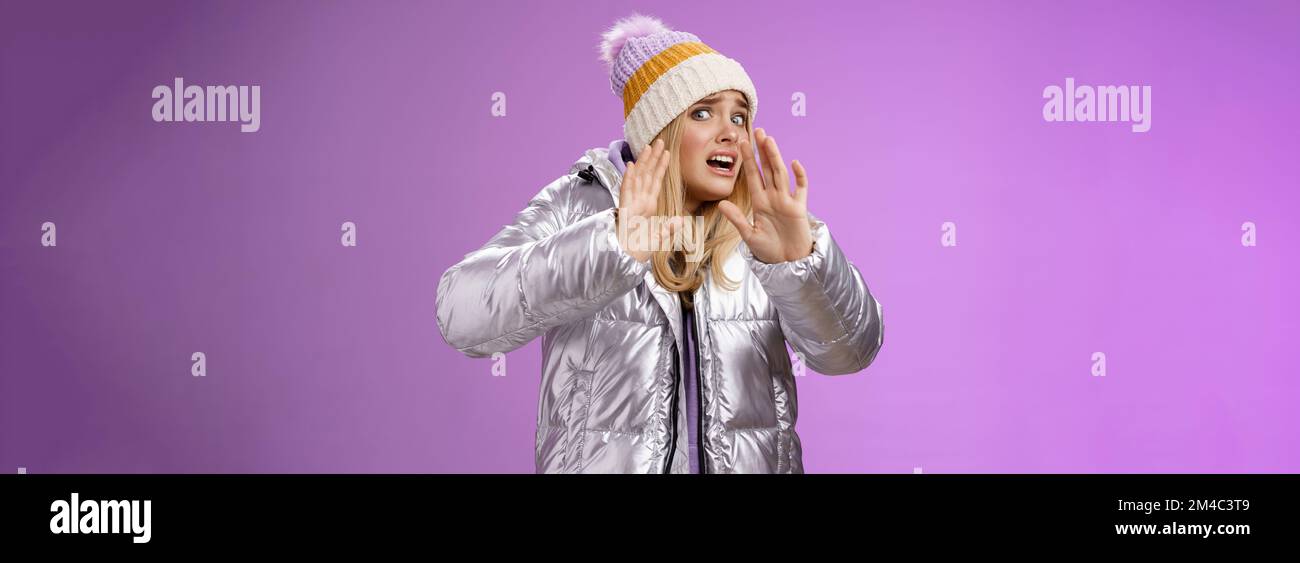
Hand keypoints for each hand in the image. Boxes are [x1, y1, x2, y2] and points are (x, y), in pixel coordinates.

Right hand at [618, 138, 672, 262]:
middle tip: (660, 142)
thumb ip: (669, 229)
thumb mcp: (658, 239)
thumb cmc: (638, 249)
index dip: (661, 167)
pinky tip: (632, 166)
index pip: (656, 182)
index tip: (668, 153)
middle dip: (653, 158)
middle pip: (647, 175)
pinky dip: (628, 179)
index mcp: (648, 206)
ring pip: (637, 179)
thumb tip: (680, 220)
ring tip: (648, 147)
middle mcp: (639, 202)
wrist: (625, 260)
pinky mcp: (624, 210)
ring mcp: (631, 204)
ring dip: (642, 163)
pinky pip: (626, 192)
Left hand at [718, 128, 812, 263]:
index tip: (741, 143)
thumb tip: (721, 203)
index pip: (752, 176)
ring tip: (769, 140)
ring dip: (775, 157)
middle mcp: (773, 198)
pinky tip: (794, 163)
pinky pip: (801, 189)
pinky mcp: (799, 209)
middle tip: (757, 130)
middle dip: (762, 151)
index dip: (747, 160)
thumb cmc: (769, 251)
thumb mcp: (749, 235)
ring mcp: (787, 201)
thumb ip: (737, 219)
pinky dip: (799, 176)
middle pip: (767, 169)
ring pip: (780, 174)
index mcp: (759, 202)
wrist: (787, 265)